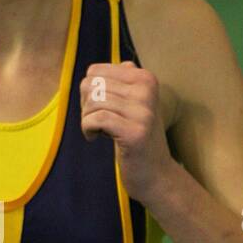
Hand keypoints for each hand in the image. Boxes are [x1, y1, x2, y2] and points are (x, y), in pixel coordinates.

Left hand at [79, 60, 173, 204]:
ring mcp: (143, 111)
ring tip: (97, 131)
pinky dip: (88, 129)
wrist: (156, 173)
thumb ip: (121, 83)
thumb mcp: (133, 104)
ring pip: (92, 102)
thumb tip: (101, 69)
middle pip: (90, 85)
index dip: (89, 91)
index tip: (98, 108)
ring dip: (86, 119)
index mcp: (145, 78)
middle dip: (86, 105)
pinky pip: (96, 119)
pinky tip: (95, 138)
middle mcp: (146, 90)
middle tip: (96, 122)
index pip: (95, 71)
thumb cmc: (136, 137)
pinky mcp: (135, 132)